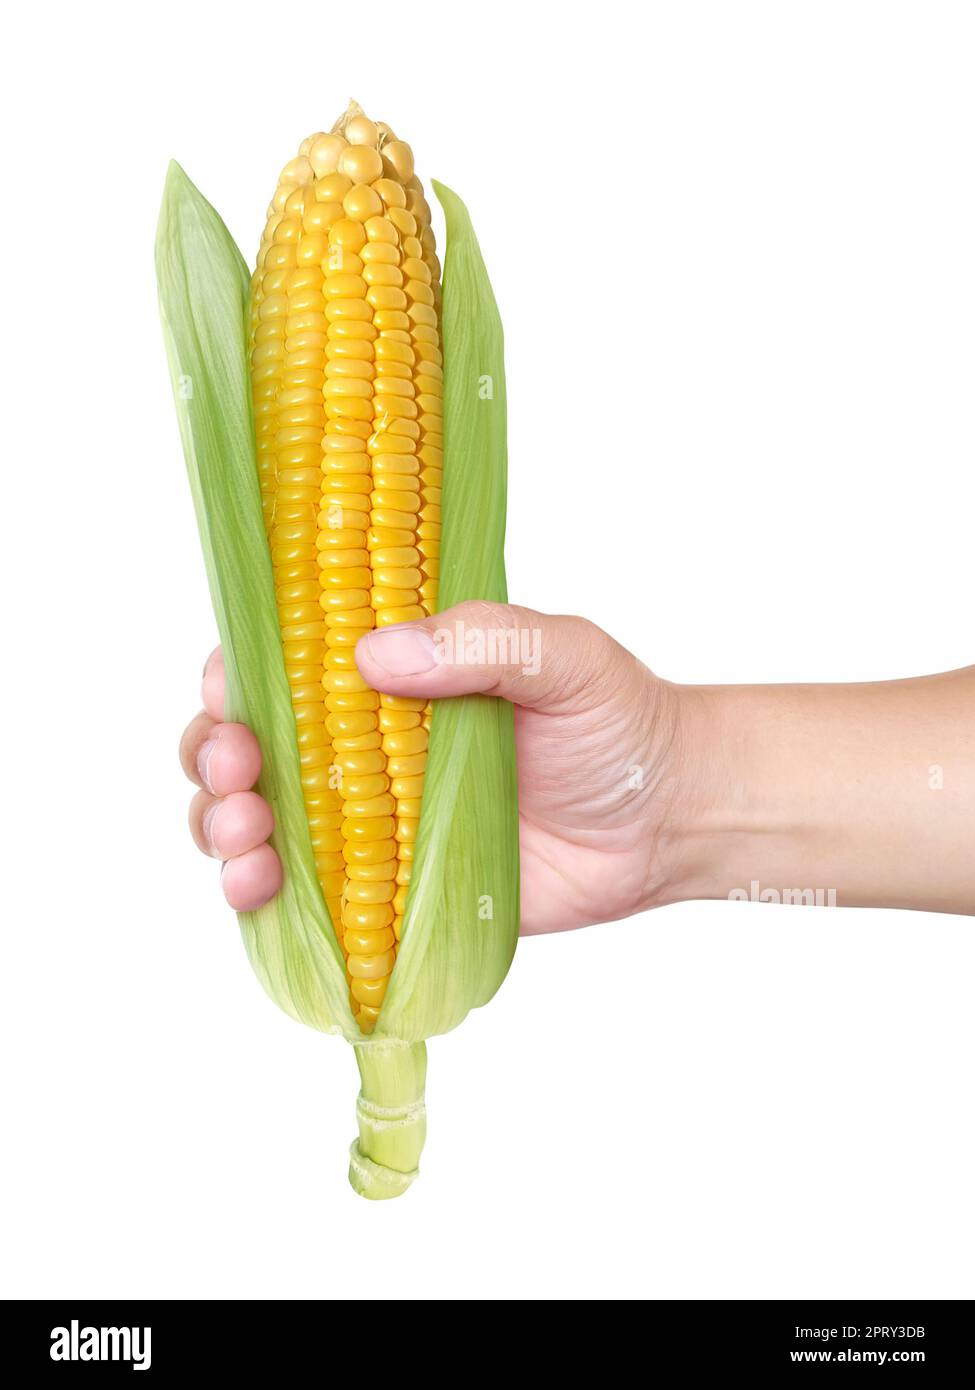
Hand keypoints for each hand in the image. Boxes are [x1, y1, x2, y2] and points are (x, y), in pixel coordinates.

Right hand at [179, 603, 685, 929]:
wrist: (665, 821)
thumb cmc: (615, 723)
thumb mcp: (565, 656)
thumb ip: (483, 640)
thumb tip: (374, 657)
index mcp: (389, 673)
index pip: (281, 661)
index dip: (235, 674)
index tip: (231, 690)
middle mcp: (359, 743)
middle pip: (243, 743)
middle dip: (212, 755)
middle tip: (237, 769)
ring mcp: (365, 822)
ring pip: (251, 818)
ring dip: (219, 824)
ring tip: (247, 836)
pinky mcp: (383, 894)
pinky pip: (298, 897)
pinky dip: (255, 895)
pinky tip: (258, 891)